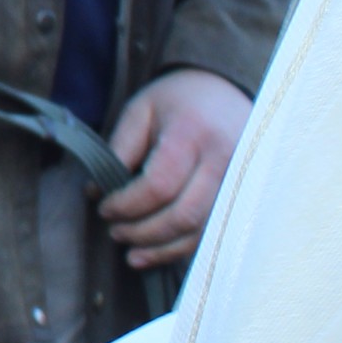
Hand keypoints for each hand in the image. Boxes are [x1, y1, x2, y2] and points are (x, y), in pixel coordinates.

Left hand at [99, 67, 250, 268]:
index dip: (126, 204)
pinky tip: (158, 253)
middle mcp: (224, 161)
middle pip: (183, 215)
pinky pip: (215, 234)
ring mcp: (241, 183)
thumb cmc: (178, 100)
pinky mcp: (245, 198)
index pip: (158, 185)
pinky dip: (184, 249)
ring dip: (162, 248)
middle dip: (142, 231)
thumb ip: (119, 148)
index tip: (104, 207)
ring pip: (201, 231)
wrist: (227, 90)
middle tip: (115, 232)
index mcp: (193, 133)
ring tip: (132, 250)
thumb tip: (95, 192)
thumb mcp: (141, 110)